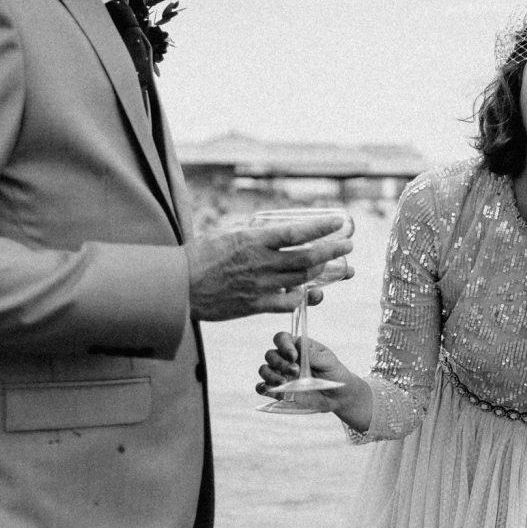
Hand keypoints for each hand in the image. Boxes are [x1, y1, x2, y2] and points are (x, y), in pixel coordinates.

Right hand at [186, 215, 353, 321]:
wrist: (178, 286)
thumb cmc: (198, 256)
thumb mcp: (227, 234)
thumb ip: (252, 233)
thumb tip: (271, 229)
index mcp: (253, 241)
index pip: (296, 232)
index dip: (321, 228)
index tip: (338, 222)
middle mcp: (261, 263)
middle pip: (307, 257)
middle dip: (333, 251)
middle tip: (348, 246)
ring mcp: (260, 286)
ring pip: (302, 279)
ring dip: (324, 273)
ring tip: (339, 267)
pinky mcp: (255, 305)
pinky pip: (288, 302)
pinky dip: (302, 296)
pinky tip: (309, 292)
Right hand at [257, 333, 363, 419]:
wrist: (338, 395)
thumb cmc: (333, 372)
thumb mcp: (328, 361)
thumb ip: (314, 354)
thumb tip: (299, 344)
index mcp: (297, 347)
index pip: (282, 338)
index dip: (284, 345)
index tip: (294, 355)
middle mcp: (285, 359)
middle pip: (270, 355)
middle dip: (280, 362)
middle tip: (296, 371)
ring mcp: (281, 374)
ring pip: (264, 370)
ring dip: (271, 375)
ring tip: (285, 382)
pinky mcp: (279, 391)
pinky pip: (262, 387)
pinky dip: (262, 388)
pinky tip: (271, 390)